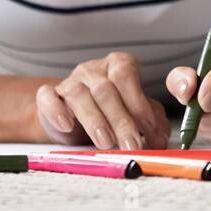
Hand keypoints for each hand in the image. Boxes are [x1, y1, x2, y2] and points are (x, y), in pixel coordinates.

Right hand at [34, 52, 171, 149]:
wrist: (70, 117)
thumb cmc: (108, 112)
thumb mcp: (134, 113)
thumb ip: (151, 122)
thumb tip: (161, 139)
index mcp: (118, 66)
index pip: (127, 76)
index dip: (138, 103)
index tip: (148, 130)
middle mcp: (94, 69)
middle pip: (105, 90)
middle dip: (121, 120)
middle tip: (131, 145)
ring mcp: (70, 81)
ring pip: (79, 95)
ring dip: (94, 120)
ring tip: (106, 142)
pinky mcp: (49, 96)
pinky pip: (48, 98)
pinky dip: (56, 111)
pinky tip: (67, 125)